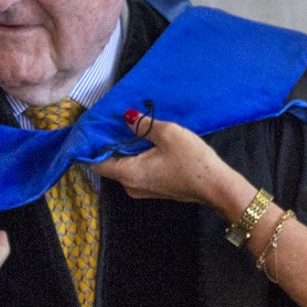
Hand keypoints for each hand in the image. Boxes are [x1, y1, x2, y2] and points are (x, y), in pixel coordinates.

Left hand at [94, 110, 252, 216]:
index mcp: (128, 173)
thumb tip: (126, 117)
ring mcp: (142, 189)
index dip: (89, 146)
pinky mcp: (153, 188)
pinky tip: (143, 141)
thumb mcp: (168, 134)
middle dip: (108, 143)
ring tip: (128, 126)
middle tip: (111, 120)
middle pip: (109, 163)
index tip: (91, 128)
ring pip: (123, 166)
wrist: (216, 186)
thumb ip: (143, 125)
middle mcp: (130, 185)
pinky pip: (136, 170)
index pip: (95, 163)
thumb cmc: (192, 161)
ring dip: (124, 148)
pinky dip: (135, 156)